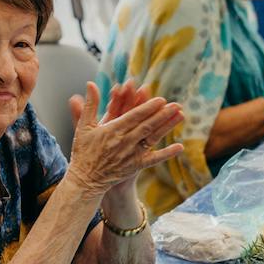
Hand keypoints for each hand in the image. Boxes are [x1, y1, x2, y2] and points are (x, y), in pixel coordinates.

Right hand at [64, 82, 183, 192]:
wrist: (85, 179)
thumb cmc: (84, 151)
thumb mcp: (84, 125)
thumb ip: (91, 104)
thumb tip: (91, 83)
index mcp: (112, 130)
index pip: (133, 116)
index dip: (148, 107)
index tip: (160, 99)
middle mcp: (123, 142)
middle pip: (146, 125)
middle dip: (162, 114)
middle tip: (176, 104)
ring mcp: (131, 154)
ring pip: (152, 138)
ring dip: (167, 127)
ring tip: (180, 116)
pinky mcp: (135, 166)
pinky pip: (153, 159)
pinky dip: (166, 153)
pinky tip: (180, 147)